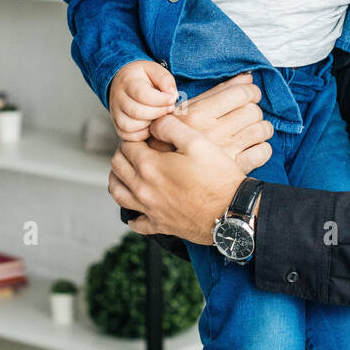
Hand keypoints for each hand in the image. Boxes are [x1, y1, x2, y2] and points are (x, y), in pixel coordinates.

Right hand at [108, 59, 177, 140]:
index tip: (172, 99)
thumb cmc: (143, 77)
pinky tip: (151, 125)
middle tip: (170, 108)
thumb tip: (172, 95)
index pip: (141, 94)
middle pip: (136, 112)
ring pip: (129, 126)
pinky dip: (141, 134)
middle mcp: (118, 98)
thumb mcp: (155, 70)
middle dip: (158, 113)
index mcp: (127, 81)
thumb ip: (165, 79)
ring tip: (159, 116)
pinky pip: (127, 135)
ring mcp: (115, 113)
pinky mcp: (117, 125)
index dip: (160, 99)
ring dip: (149, 124)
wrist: (124, 82)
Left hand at [108, 118, 249, 242]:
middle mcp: (143, 189)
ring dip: (119, 179)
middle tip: (138, 149)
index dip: (134, 136)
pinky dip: (133, 216)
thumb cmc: (218, 177)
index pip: (126, 145)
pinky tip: (139, 208)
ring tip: (129, 172)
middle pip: (117, 167)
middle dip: (123, 154)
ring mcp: (150, 209)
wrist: (232, 212)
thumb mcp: (198, 141)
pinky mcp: (160, 225)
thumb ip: (171, 127)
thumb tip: (154, 124)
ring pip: (118, 193)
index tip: (145, 135)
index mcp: (150, 166)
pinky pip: (136, 223)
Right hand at [154, 72, 273, 171]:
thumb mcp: (186, 111)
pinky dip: (262, 149)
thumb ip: (217, 92)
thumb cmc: (172, 140)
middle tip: (248, 115)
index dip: (251, 92)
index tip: (250, 95)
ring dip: (261, 128)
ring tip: (252, 130)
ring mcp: (226, 151)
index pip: (241, 93)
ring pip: (262, 130)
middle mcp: (214, 131)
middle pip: (253, 111)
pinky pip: (263, 152)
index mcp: (199, 114)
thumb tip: (247, 78)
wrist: (164, 177)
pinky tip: (252, 148)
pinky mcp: (235, 169)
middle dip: (254, 110)